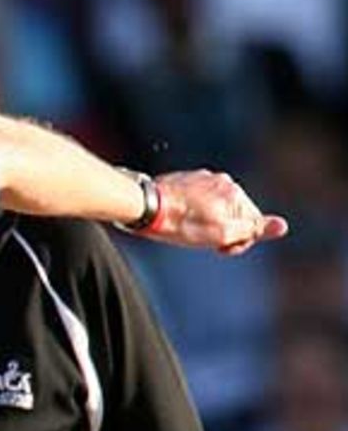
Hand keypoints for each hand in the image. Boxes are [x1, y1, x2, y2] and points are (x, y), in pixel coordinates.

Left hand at [149, 172, 287, 255]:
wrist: (147, 206)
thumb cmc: (183, 224)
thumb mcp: (221, 234)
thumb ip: (252, 229)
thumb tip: (282, 226)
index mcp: (234, 194)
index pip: (252, 223)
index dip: (239, 242)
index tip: (220, 251)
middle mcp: (223, 181)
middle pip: (235, 213)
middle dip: (224, 231)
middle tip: (204, 243)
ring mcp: (204, 179)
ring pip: (216, 207)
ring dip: (209, 223)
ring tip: (189, 231)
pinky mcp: (187, 180)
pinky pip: (199, 200)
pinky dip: (194, 213)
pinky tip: (181, 221)